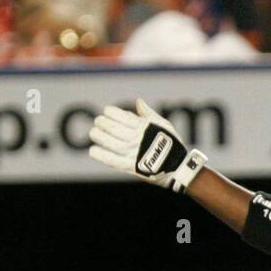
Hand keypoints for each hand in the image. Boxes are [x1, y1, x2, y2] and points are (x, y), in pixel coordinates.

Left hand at [88, 99, 207, 192]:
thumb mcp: (164, 126)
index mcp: (143, 127)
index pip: (120, 116)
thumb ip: (149, 114)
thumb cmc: (172, 145)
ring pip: (109, 142)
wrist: (178, 168)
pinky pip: (111, 160)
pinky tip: (93, 150)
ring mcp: (132, 153)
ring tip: (93, 133)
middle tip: (98, 122)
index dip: (110, 112)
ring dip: (98, 136)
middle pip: (112, 128)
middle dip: (101, 123)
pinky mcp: (129, 167)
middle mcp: (136, 139)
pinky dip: (101, 155)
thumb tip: (138, 101)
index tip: (106, 112)